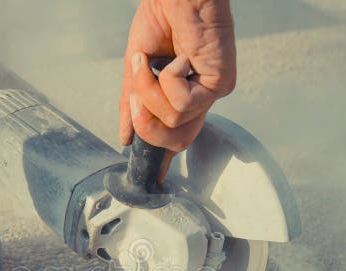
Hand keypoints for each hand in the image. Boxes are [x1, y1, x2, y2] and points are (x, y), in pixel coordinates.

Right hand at [119, 0, 235, 151]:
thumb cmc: (161, 18)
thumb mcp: (137, 69)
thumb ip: (131, 104)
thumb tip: (125, 137)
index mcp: (182, 94)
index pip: (174, 135)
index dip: (161, 157)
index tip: (152, 177)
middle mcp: (200, 98)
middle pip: (176, 143)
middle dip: (145, 124)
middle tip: (134, 95)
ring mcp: (212, 92)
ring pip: (174, 123)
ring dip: (150, 93)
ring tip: (151, 64)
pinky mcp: (221, 84)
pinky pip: (183, 105)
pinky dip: (170, 81)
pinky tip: (179, 57)